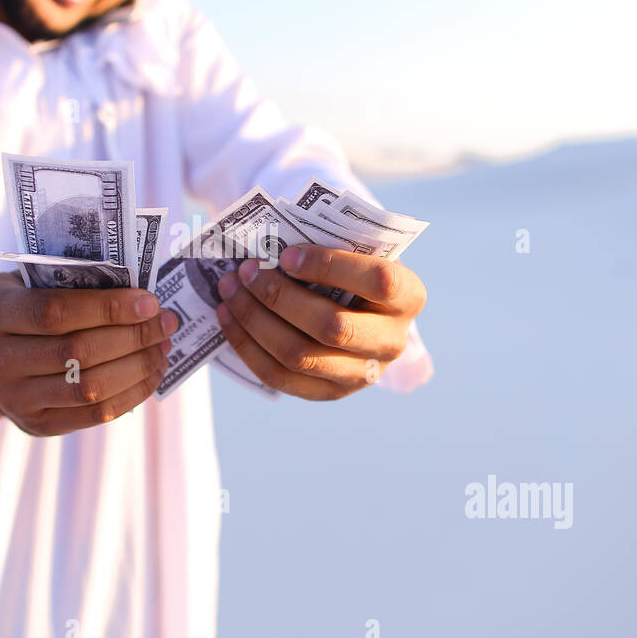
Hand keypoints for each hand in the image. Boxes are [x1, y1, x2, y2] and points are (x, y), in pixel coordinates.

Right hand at [0, 271, 178, 436]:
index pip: (56, 312)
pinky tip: (153, 372)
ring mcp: (14, 398)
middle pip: (78, 352)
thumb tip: (136, 292)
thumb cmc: (20, 309)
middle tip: (166, 322)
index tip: (149, 302)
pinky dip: (133, 392)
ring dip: (138, 366)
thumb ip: (68, 282)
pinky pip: (95, 413)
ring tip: (163, 346)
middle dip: (133, 336)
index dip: (108, 308)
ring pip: (90, 387)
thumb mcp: (26, 283)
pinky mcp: (37, 425)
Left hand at [214, 245, 425, 399]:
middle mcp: (393, 341)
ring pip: (300, 356)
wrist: (362, 308)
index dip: (328, 266)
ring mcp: (363, 374)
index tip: (285, 254)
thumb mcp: (352, 249)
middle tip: (245, 271)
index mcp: (408, 295)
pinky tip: (228, 318)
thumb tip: (265, 244)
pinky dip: (248, 347)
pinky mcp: (330, 393)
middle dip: (279, 297)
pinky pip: (281, 378)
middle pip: (332, 327)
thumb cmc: (350, 267)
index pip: (377, 281)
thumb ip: (323, 244)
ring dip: (254, 321)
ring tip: (229, 290)